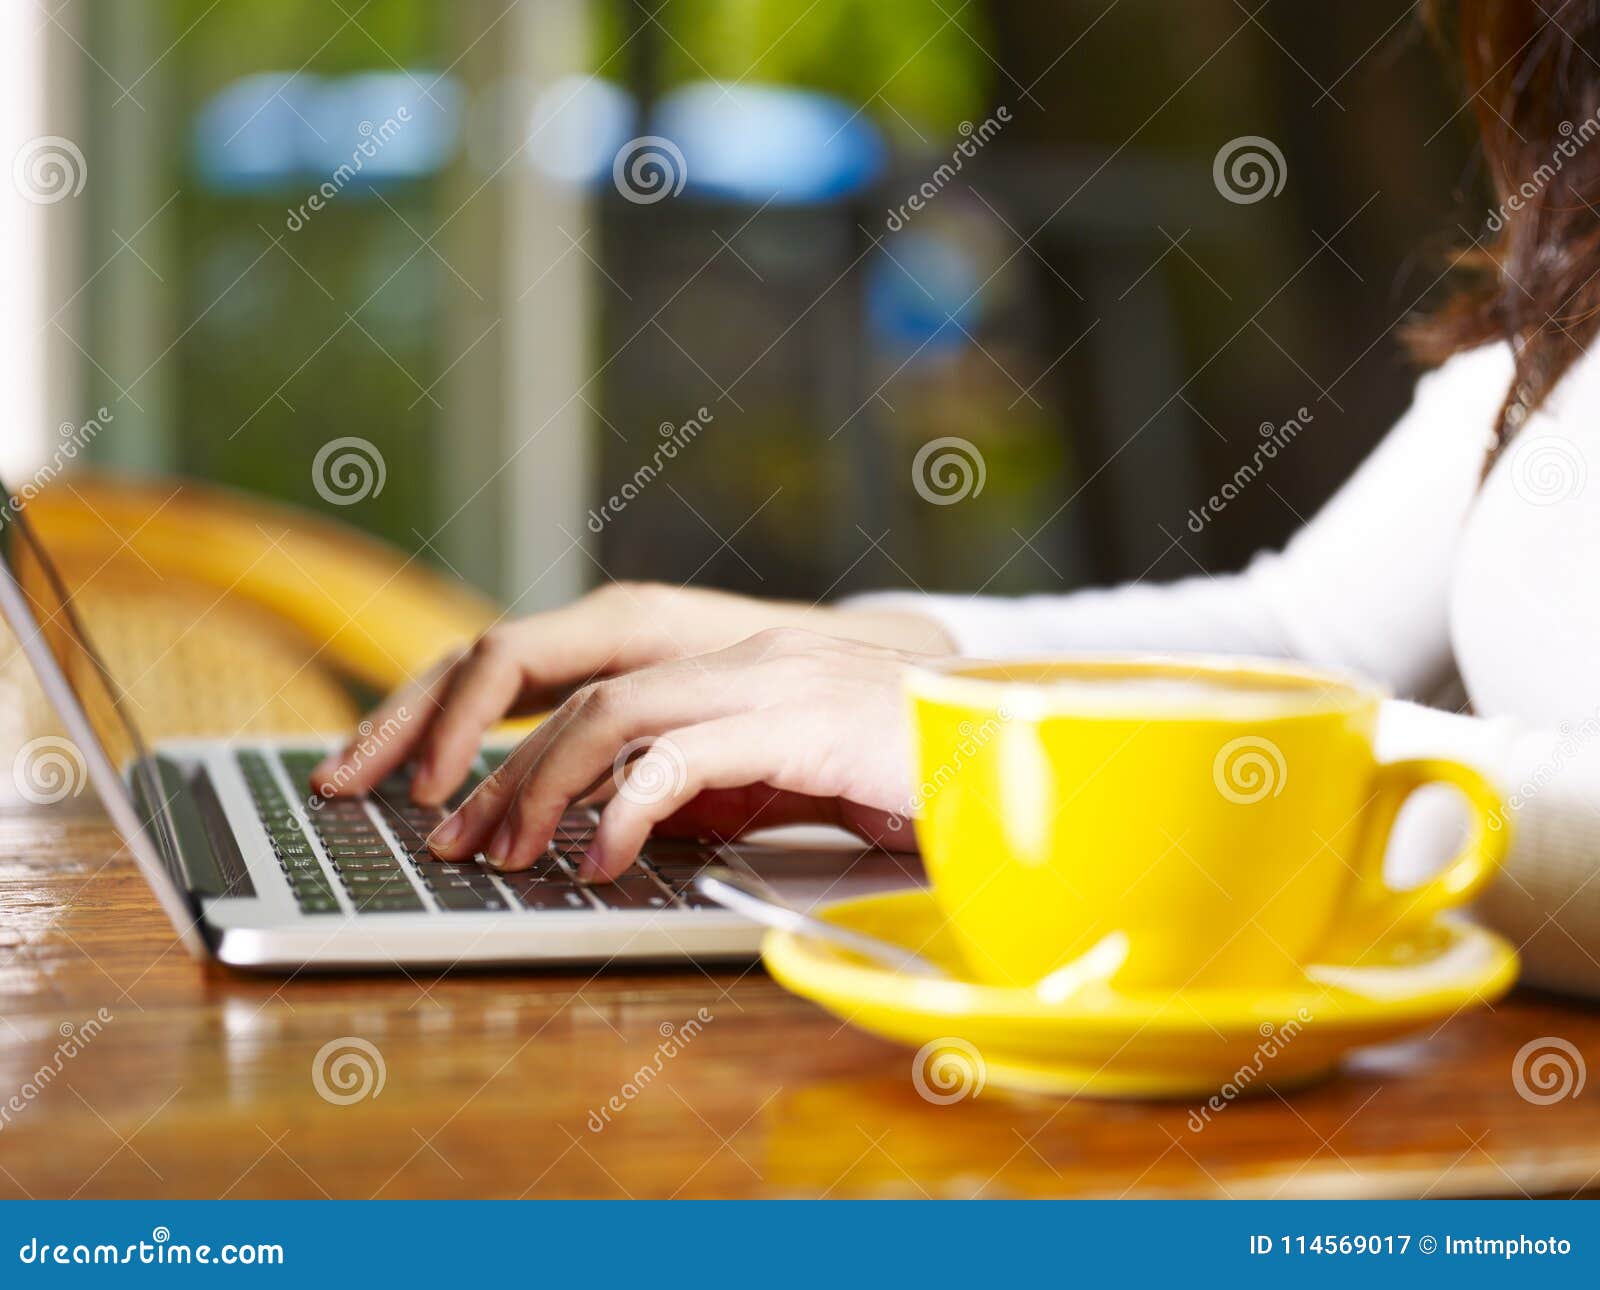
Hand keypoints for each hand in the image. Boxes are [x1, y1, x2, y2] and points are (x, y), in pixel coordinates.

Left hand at [312, 582, 950, 804]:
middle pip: (546, 666)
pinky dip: (627, 810)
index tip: (379, 771)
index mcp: (690, 649)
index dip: (444, 704)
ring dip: (535, 785)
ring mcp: (757, 673)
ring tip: (501, 856)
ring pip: (607, 709)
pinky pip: (684, 755)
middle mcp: (713, 645)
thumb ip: (674, 778)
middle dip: (461, 745)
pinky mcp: (803, 719)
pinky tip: (603, 861)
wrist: (1003, 741)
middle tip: (425, 832)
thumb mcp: (752, 771)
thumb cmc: (878, 757)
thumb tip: (591, 823)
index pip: (537, 655)